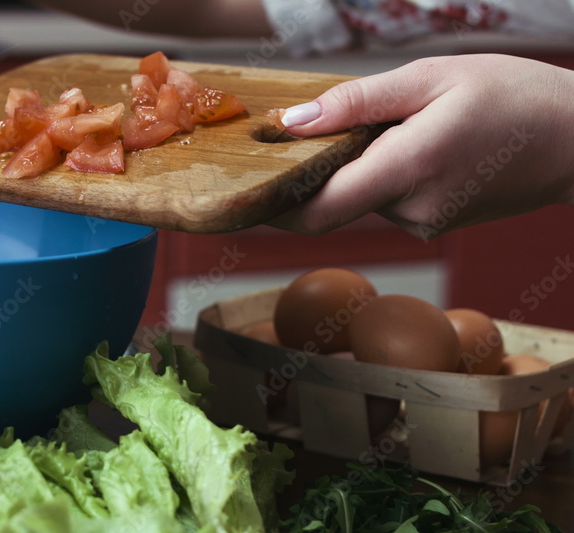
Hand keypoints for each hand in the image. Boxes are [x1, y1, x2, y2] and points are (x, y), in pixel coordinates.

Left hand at [269, 54, 573, 239]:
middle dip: (311, 174)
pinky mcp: (434, 223)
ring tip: (384, 123)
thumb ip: (357, 103)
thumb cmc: (513, 96)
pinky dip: (380, 174)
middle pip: (333, 204)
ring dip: (353, 168)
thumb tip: (293, 123)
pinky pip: (387, 201)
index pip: (318, 211)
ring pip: (361, 199)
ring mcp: (425, 222)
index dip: (275, 204)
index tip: (248, 185)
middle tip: (298, 135)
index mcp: (409, 168)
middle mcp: (412, 209)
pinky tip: (408, 142)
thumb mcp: (431, 79)